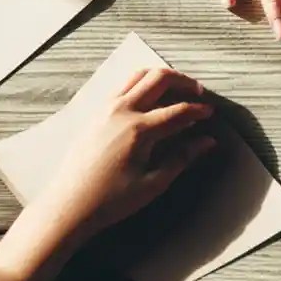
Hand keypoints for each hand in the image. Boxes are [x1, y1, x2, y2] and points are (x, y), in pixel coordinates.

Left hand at [31, 68, 217, 246]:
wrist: (70, 204)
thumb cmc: (111, 200)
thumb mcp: (153, 183)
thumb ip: (183, 158)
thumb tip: (207, 142)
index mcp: (139, 130)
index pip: (178, 111)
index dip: (199, 111)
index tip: (210, 113)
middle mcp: (122, 111)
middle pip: (159, 79)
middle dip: (183, 82)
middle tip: (197, 93)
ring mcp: (106, 108)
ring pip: (139, 76)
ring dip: (161, 77)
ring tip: (176, 89)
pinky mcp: (97, 113)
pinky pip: (124, 86)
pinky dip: (142, 85)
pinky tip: (150, 99)